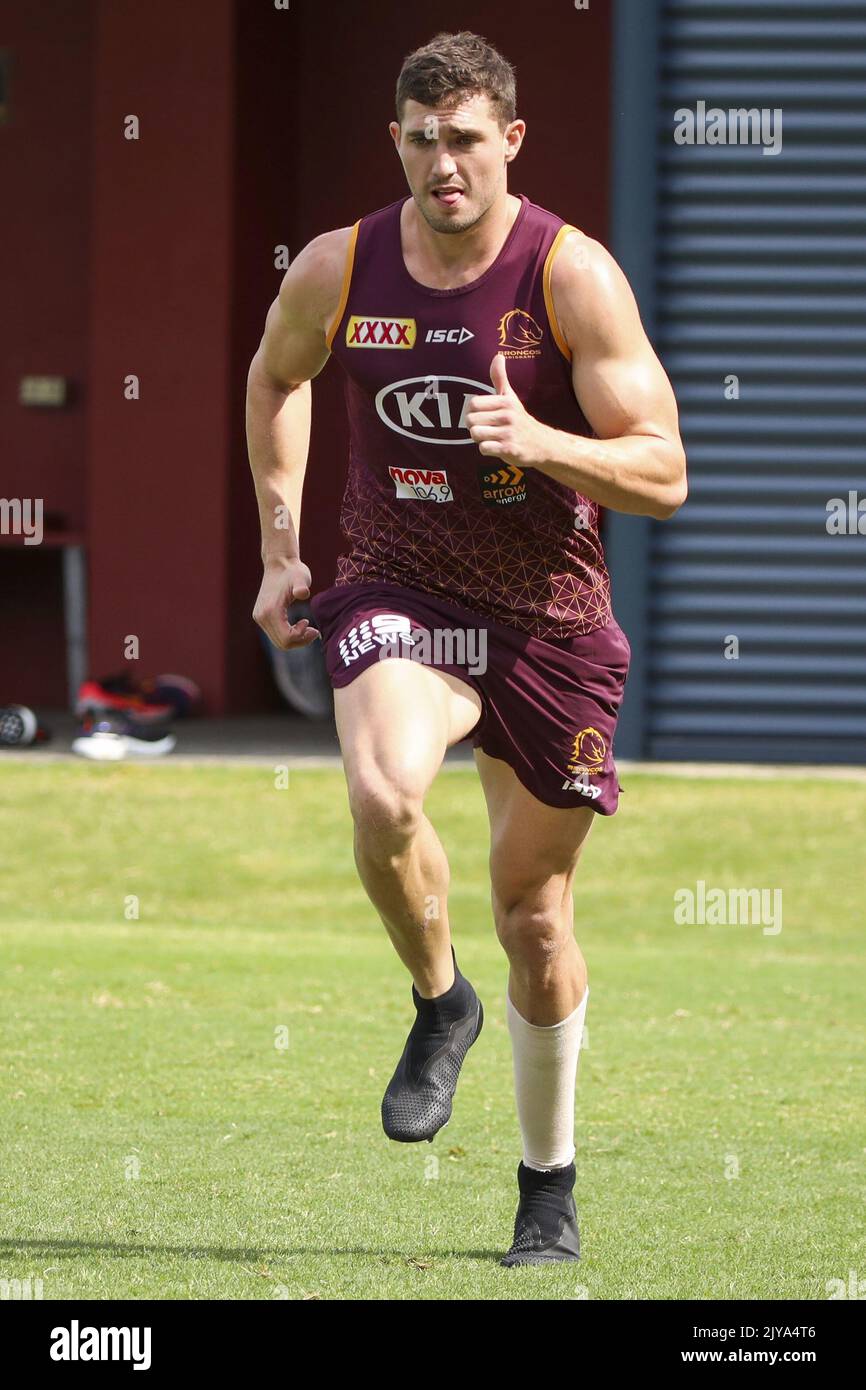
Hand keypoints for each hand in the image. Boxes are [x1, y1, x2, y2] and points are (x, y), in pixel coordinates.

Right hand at [253, 557, 319, 649]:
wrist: (278, 563)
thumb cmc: (293, 571)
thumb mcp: (300, 577)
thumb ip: (301, 585)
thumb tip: (302, 593)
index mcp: (270, 611)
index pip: (286, 638)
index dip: (301, 637)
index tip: (311, 625)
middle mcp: (261, 617)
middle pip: (282, 643)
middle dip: (300, 641)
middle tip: (314, 631)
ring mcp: (260, 618)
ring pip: (279, 642)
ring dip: (295, 639)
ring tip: (308, 628)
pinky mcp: (261, 617)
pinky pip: (276, 635)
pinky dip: (289, 635)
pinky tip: (299, 625)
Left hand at [465, 353, 554, 468]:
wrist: (542, 444)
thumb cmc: (520, 420)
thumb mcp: (511, 397)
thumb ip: (500, 378)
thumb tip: (498, 356)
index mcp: (506, 401)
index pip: (473, 404)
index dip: (473, 412)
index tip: (484, 416)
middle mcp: (507, 415)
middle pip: (470, 420)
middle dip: (475, 426)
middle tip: (489, 429)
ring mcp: (508, 433)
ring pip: (475, 434)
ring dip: (480, 439)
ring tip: (493, 437)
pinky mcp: (509, 449)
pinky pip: (483, 448)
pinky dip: (487, 449)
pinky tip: (498, 447)